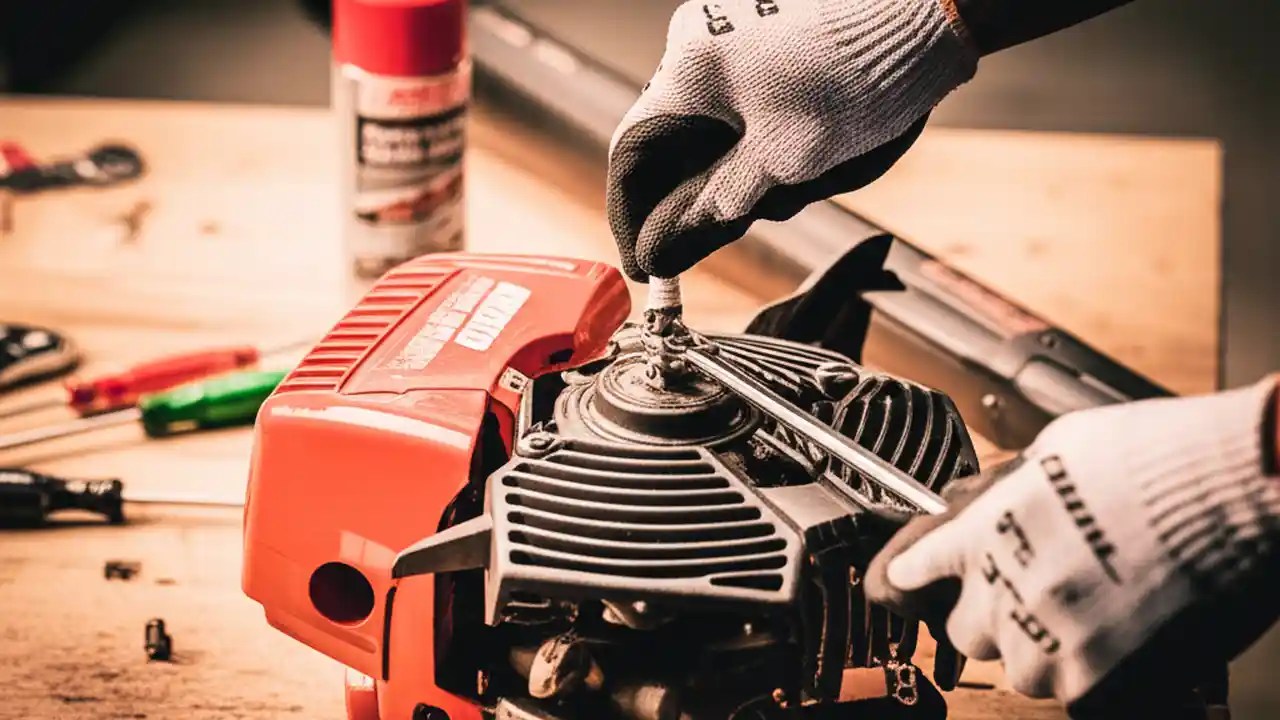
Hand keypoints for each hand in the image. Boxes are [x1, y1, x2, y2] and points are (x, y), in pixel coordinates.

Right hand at [606, 0, 977, 280]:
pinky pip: (736, 114)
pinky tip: (797, 165)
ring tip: (794, 185)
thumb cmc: (863, 78)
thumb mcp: (784, 163)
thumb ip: (714, 208)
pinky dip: (755, 151)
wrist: (928, 17)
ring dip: (736, 177)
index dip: (631, 215)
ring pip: (706, 135)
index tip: (645, 261)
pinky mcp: (760, 47)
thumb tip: (663, 250)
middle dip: (696, 199)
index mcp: (691, 69)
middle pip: (669, 146)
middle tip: (727, 234)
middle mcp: (698, 46)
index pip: (632, 153)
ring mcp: (729, 42)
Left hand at [864, 379, 1279, 706]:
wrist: (1235, 489)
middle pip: (964, 631)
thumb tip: (981, 504)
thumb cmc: (1155, 458)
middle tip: (1050, 584)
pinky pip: (1078, 698)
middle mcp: (1000, 593)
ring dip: (1049, 646)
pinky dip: (1100, 676)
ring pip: (1022, 669)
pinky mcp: (1098, 687)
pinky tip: (1130, 631)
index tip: (916, 582)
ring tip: (1105, 602)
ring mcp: (1047, 646)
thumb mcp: (1054, 450)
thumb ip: (1003, 490)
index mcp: (978, 532)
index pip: (902, 576)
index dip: (911, 579)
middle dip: (996, 612)